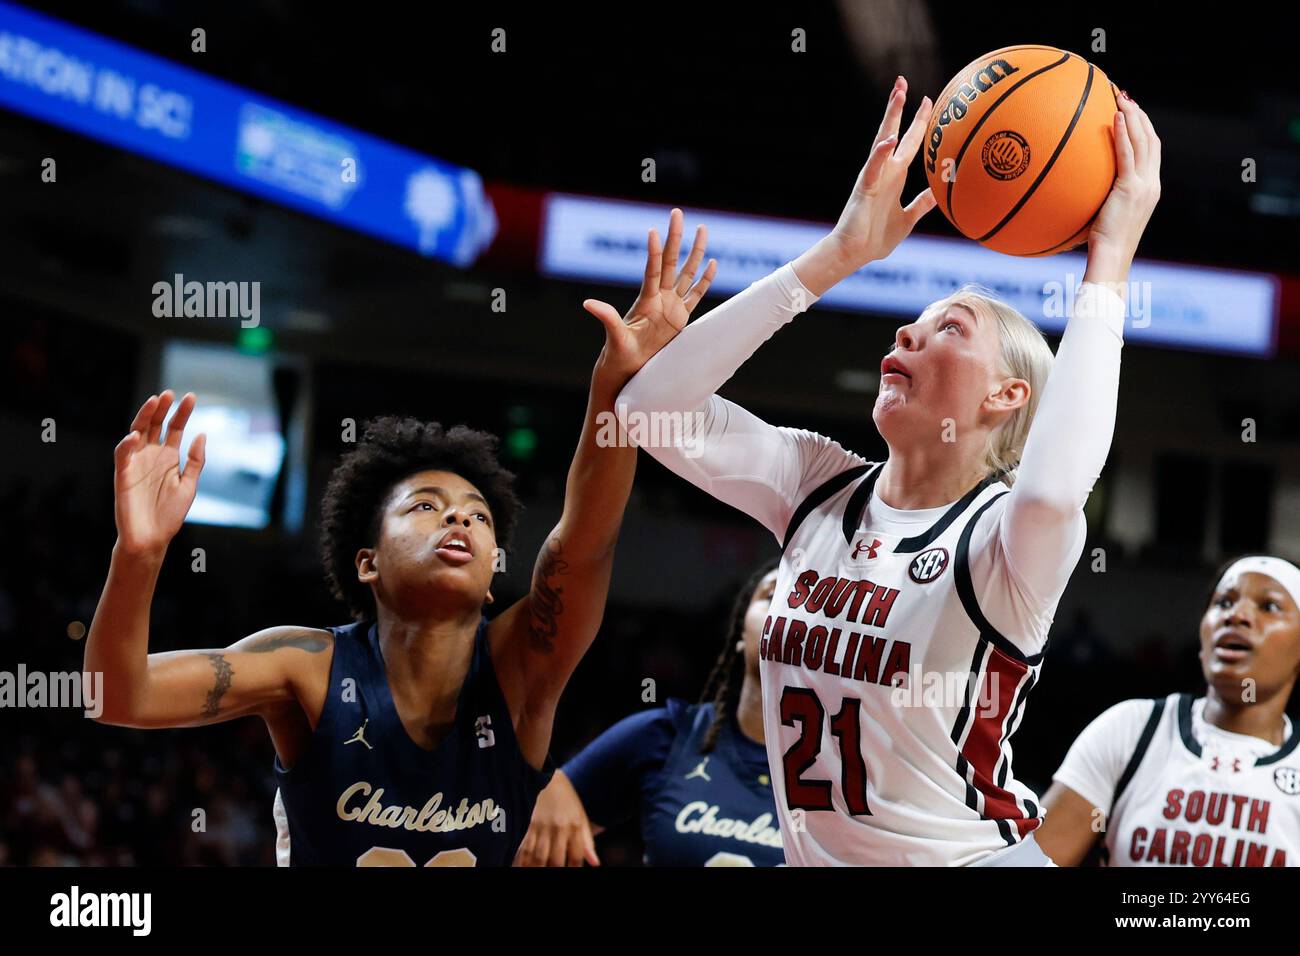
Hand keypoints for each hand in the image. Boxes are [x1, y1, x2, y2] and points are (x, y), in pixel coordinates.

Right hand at [113, 390, 205, 557]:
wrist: (152, 538)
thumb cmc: (169, 514)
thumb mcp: (189, 484)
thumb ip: (196, 461)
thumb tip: (202, 434)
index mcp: (168, 457)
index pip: (174, 428)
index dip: (182, 413)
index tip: (191, 397)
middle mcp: (151, 456)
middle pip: (155, 425)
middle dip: (161, 409)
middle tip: (170, 394)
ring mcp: (136, 464)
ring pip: (137, 433)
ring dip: (144, 417)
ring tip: (154, 401)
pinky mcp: (123, 475)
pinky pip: (122, 455)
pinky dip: (127, 445)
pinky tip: (136, 435)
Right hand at [513, 770, 599, 866]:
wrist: (548, 778)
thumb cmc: (567, 800)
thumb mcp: (581, 817)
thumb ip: (587, 842)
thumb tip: (595, 863)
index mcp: (575, 826)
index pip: (575, 856)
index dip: (573, 869)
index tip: (569, 872)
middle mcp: (559, 828)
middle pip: (556, 860)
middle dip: (553, 871)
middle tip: (550, 874)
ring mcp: (543, 827)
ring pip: (538, 856)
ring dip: (536, 868)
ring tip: (534, 873)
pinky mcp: (528, 824)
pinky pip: (524, 847)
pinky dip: (521, 860)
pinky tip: (521, 866)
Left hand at [584, 208, 716, 388]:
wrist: (630, 368)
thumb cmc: (619, 354)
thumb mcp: (614, 336)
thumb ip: (606, 318)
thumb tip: (588, 303)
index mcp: (646, 300)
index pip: (653, 270)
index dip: (654, 252)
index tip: (654, 230)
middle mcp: (659, 297)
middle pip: (671, 262)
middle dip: (675, 237)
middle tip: (677, 213)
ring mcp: (671, 306)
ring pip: (687, 273)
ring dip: (695, 252)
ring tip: (702, 229)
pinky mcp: (680, 318)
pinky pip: (696, 294)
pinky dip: (704, 280)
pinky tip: (712, 262)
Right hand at [815, 77, 936, 285]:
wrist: (854, 254)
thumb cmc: (876, 238)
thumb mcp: (908, 219)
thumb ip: (922, 203)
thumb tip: (939, 191)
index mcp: (894, 177)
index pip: (909, 143)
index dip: (918, 123)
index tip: (928, 102)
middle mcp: (884, 172)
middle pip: (894, 133)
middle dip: (899, 108)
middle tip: (903, 82)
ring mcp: (873, 178)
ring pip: (882, 141)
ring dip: (890, 118)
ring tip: (897, 94)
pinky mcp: (864, 189)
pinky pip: (873, 169)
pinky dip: (881, 154)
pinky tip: (889, 140)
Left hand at [1084, 93, 1160, 291]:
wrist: (1111, 258)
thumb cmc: (1102, 245)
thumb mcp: (1103, 215)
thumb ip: (1099, 196)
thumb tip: (1076, 186)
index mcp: (1149, 187)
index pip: (1151, 150)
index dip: (1142, 127)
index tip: (1129, 110)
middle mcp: (1152, 183)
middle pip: (1151, 139)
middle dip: (1139, 114)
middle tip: (1123, 95)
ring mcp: (1144, 185)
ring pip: (1144, 141)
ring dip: (1133, 116)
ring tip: (1119, 97)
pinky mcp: (1131, 189)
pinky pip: (1127, 155)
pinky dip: (1123, 134)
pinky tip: (1115, 118)